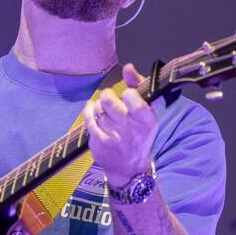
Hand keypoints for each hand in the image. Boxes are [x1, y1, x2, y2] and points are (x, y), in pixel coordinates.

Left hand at [84, 63, 157, 184]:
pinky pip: (89, 119)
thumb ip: (138, 87)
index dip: (126, 93)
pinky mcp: (100, 142)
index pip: (131, 96)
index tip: (127, 97)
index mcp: (147, 120)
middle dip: (107, 96)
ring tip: (105, 111)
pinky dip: (89, 111)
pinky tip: (92, 110)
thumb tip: (128, 67)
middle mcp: (131, 129)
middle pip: (109, 100)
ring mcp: (114, 137)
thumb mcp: (146, 112)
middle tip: (110, 100)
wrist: (130, 167)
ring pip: (98, 109)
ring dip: (99, 107)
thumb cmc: (139, 133)